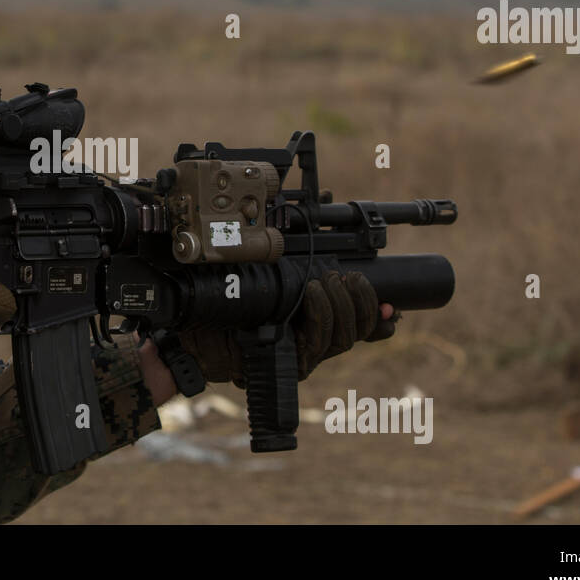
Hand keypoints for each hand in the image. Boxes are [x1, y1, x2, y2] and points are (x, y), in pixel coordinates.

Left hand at [179, 270, 399, 385]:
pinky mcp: (286, 363)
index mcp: (310, 325)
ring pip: (341, 337)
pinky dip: (320, 313)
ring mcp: (299, 356)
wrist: (188, 327)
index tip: (391, 305)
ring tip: (329, 281)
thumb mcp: (263, 274)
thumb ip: (292, 253)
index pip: (357, 327)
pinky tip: (315, 293)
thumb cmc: (220, 303)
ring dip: (341, 304)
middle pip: (354, 331)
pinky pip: (317, 342)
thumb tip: (324, 215)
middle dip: (360, 301)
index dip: (376, 316)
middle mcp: (308, 344)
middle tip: (349, 278)